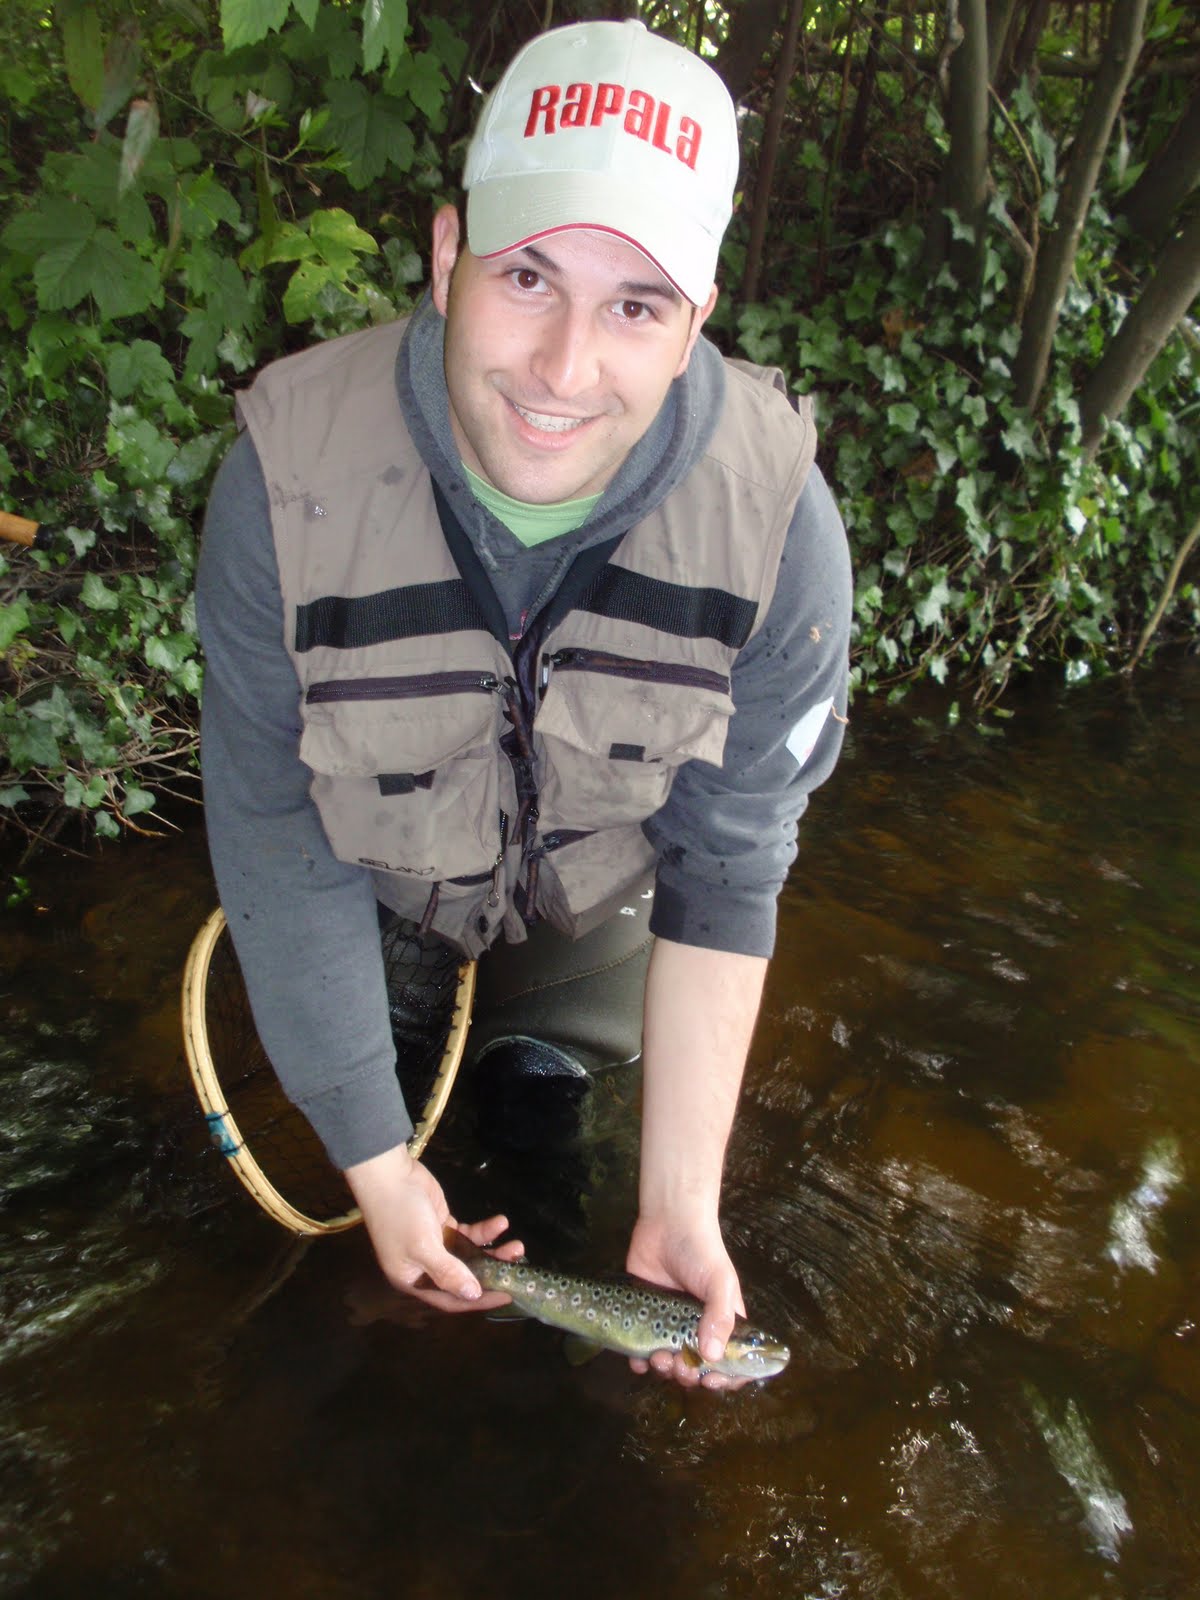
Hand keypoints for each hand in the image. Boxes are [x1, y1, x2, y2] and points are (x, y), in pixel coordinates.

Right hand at [344, 1143, 522, 1312]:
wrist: (389, 1175)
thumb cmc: (401, 1216)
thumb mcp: (423, 1247)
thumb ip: (449, 1272)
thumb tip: (473, 1295)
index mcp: (414, 1280)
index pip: (451, 1299)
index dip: (478, 1300)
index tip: (506, 1295)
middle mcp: (425, 1267)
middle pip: (464, 1277)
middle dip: (491, 1274)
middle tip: (518, 1270)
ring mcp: (436, 1245)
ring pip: (470, 1256)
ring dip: (493, 1251)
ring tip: (517, 1245)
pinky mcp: (444, 1225)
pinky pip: (468, 1235)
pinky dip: (484, 1231)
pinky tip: (501, 1223)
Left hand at [625, 1212, 748, 1390]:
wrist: (666, 1223)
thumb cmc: (702, 1252)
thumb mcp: (720, 1283)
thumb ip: (720, 1318)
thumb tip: (712, 1356)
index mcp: (722, 1324)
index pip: (731, 1363)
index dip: (726, 1378)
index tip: (713, 1380)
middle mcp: (696, 1329)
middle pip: (696, 1368)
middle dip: (689, 1374)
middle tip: (681, 1365)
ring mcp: (669, 1325)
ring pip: (669, 1364)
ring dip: (665, 1370)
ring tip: (659, 1358)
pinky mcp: (644, 1318)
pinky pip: (642, 1352)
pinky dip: (640, 1362)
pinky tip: (639, 1359)